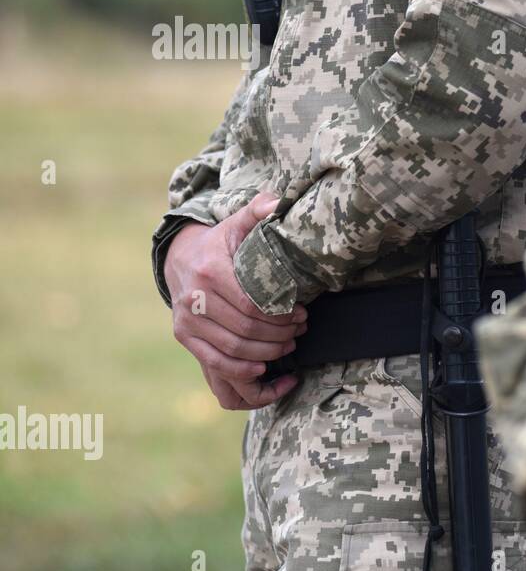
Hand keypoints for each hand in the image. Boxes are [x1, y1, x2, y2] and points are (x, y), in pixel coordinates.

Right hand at [164, 192, 305, 409]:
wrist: (179, 257)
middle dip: (278, 334)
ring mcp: (185, 319)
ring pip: (232, 347)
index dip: (281, 314)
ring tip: (288, 345)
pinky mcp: (183, 335)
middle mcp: (193, 297)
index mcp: (210, 270)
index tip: (302, 313)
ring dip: (266, 352)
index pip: (252, 304)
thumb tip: (279, 202)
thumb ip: (259, 210)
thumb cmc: (220, 242)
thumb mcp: (238, 222)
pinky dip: (240, 368)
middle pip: (245, 328)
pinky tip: (262, 366)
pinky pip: (213, 361)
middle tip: (299, 332)